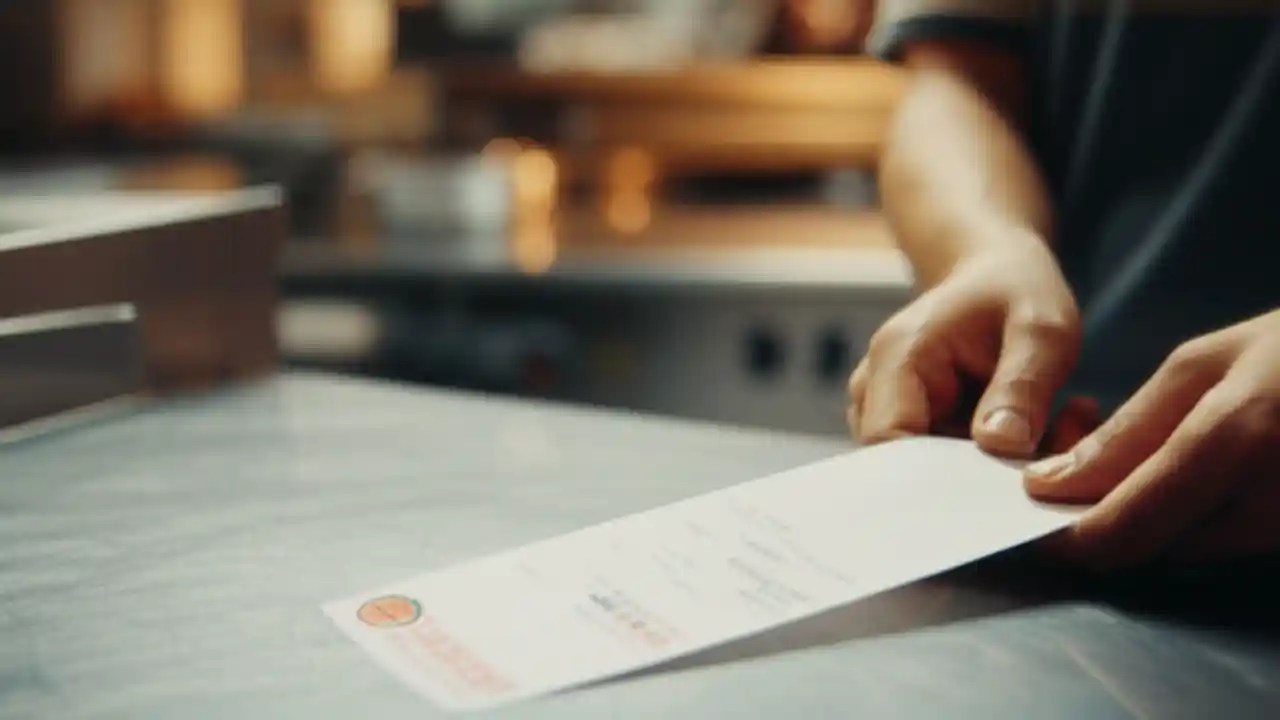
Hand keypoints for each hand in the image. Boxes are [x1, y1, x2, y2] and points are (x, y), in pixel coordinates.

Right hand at [848, 236, 1081, 456]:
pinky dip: (996, 462)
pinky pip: (949, 467)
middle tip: (1059, 443)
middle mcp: (876, 389)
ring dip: (997, 469)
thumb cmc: (1016, 291)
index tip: (1009, 476)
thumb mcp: (1041, 328)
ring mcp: (890, 411)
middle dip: (984, 473)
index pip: (889, 444)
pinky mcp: (915, 429)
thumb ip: (1022, 385)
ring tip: (1057, 427)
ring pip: (934, 474)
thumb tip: (1000, 445)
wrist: (998, 273)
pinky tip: (1041, 431)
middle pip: (909, 466)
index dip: (941, 475)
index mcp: (897, 358)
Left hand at [1025, 309, 1279, 568]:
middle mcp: (1269, 498)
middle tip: (1083, 491)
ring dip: (1159, 523)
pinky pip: (1232, 547)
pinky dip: (1202, 523)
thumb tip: (1055, 483)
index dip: (1070, 536)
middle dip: (1109, 528)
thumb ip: (1129, 431)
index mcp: (1233, 438)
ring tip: (1165, 465)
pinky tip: (1206, 481)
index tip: (1036, 523)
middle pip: (1154, 549)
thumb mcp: (1205, 365)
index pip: (1127, 524)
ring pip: (1192, 552)